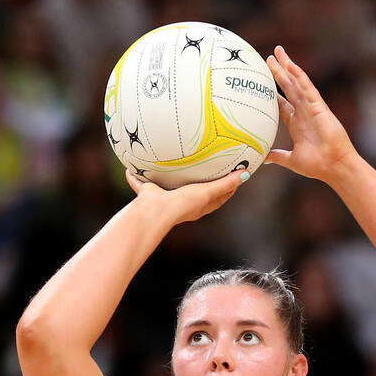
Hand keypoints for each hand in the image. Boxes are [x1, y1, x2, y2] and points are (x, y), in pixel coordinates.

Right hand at [126, 167, 245, 226]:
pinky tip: (130, 166)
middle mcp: (181, 203)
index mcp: (197, 206)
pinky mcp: (148, 195)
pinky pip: (141, 183)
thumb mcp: (208, 192)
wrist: (157, 212)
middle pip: (193, 192)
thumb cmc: (184, 204)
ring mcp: (164, 199)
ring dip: (166, 179)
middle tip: (205, 166)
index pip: (216, 197)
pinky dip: (135, 177)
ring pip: (165, 187)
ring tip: (167, 164)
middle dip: (198, 182)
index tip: (232, 176)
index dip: (225, 188)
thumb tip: (245, 174)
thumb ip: (225, 183)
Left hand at [265, 45, 356, 181]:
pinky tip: (291, 65)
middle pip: (288, 87)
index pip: (282, 103)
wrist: (333, 166)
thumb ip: (277, 156)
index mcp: (296, 124)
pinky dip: (300, 76)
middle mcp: (303, 112)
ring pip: (297, 83)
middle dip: (279, 72)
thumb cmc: (316, 165)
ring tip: (278, 53)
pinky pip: (308, 88)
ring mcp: (311, 108)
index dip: (273, 92)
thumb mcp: (291, 159)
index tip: (262, 82)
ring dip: (287, 67)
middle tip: (269, 57)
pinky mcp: (319, 107)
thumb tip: (263, 158)